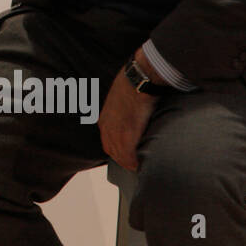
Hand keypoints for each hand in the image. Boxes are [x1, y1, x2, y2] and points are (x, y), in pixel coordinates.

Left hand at [98, 49, 161, 170]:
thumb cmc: (133, 83)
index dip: (117, 150)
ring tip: (140, 167)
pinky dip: (135, 163)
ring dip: (130, 163)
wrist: (139, 79)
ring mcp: (116, 133)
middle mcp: (107, 127)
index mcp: (104, 118)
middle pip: (112, 151)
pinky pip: (129, 157)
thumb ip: (123, 108)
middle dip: (123, 160)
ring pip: (120, 157)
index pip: (107, 142)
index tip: (126, 155)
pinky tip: (141, 166)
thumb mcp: (121, 97)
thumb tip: (134, 109)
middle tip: (135, 164)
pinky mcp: (127, 135)